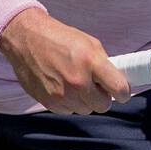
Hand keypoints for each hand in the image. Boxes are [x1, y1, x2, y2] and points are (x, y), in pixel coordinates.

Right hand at [0, 6, 131, 114]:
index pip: (119, 89)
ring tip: (75, 82)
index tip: (121, 92)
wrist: (26, 40)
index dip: (123, 92)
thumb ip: (104, 65)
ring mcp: (62, 94)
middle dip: (102, 96)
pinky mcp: (49, 102)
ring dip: (84, 100)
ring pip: (85, 109)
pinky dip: (68, 102)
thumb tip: (116, 83)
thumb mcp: (89, 43)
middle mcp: (77, 81)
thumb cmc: (60, 39)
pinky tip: (62, 86)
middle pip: (103, 105)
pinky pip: (68, 110)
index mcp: (91, 62)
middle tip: (95, 85)